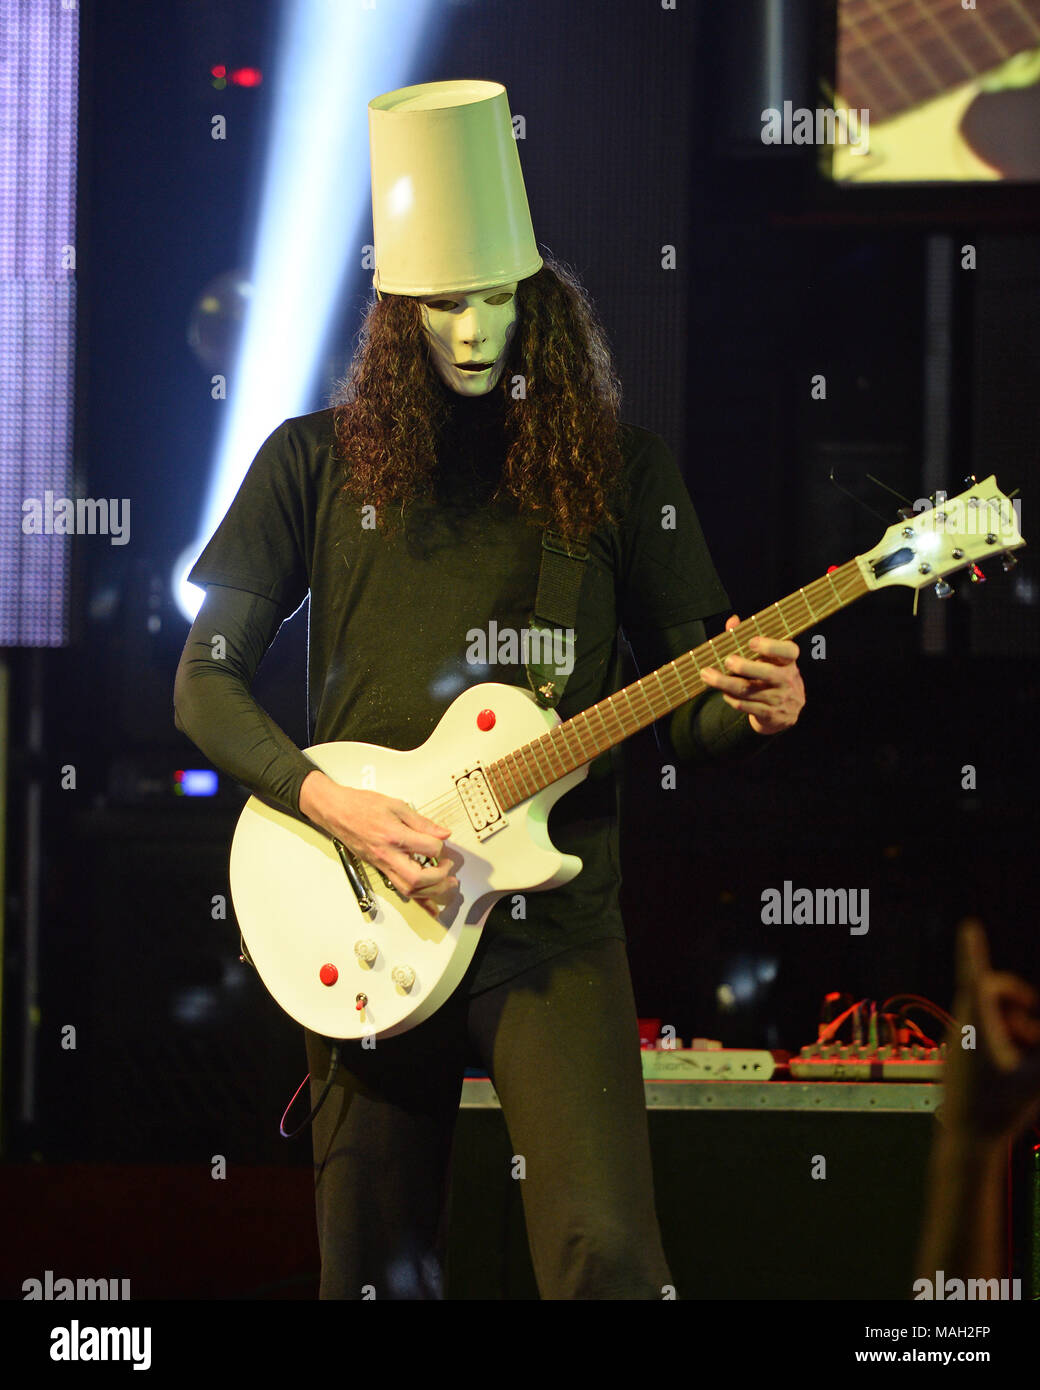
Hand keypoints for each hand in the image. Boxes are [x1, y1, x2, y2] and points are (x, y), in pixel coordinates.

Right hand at [299, 771, 457, 917]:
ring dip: (432, 890)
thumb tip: (442, 833)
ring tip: (447, 883)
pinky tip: (431, 908)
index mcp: (393, 835)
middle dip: (439, 876)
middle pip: (418, 878)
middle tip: (448, 867)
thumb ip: (421, 822)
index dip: (441, 845)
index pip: (428, 848)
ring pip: (409, 889)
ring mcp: (382, 865)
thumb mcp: (396, 805)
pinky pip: (400, 890)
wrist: (336, 812)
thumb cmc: (360, 806)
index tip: (442, 841)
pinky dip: (419, 901)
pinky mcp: (380, 869)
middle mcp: (387, 855)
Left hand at [699, 613, 804, 733]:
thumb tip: (732, 621)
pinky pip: (745, 706)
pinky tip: (722, 691)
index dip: (771, 646)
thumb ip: (749, 638)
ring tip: (707, 674)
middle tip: (727, 660)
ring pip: (749, 690)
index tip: (751, 642)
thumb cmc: (773, 676)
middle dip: (744, 667)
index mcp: (788, 662)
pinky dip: (730, 698)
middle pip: (766, 673)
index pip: (788, 651)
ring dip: (725, 683)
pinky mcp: (768, 714)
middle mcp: (787, 679)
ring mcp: (778, 698)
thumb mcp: (769, 659)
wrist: (788, 711)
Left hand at [941, 918, 1039, 1141]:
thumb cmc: (1000, 1110)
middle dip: (1016, 996)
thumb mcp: (1038, 1078)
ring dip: (1013, 1021)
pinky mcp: (958, 1051)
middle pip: (988, 990)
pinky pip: (980, 1030)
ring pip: (987, 1011)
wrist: (966, 1141)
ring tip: (1030, 1048)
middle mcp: (962, 1026)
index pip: (977, 978)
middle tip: (1034, 1016)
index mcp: (977, 1026)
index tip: (969, 927)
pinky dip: (1003, 1036)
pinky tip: (1017, 1061)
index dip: (975, 950)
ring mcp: (957, 1038)